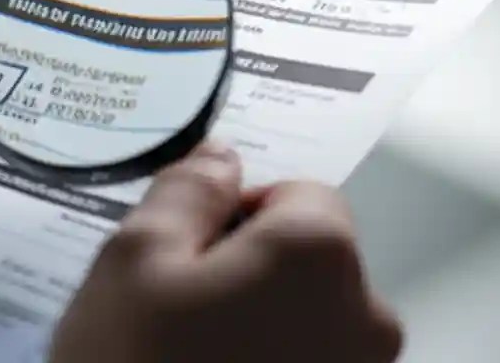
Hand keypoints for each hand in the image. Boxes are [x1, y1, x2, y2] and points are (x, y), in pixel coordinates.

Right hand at [51, 144, 402, 362]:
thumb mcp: (134, 260)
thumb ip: (188, 191)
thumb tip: (223, 158)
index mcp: (319, 256)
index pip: (297, 194)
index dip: (235, 216)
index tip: (184, 261)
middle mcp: (365, 317)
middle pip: (311, 262)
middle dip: (251, 273)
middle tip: (178, 317)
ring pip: (309, 322)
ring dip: (261, 328)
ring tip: (189, 361)